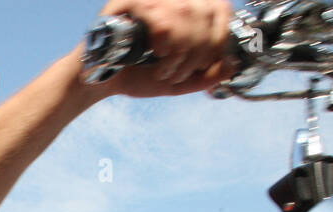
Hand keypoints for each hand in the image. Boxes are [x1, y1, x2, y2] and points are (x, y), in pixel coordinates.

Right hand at [97, 0, 232, 97]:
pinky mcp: (130, 2)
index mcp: (181, 8)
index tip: (208, 62)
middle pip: (206, 12)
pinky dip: (164, 44)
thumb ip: (206, 74)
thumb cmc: (135, 76)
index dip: (220, 37)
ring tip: (163, 70)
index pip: (220, 8)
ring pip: (185, 15)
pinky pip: (162, 19)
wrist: (100, 83)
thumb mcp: (178, 79)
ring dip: (180, 54)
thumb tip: (232, 65)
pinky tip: (155, 56)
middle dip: (199, 53)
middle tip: (179, 73)